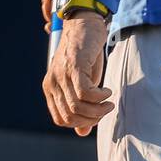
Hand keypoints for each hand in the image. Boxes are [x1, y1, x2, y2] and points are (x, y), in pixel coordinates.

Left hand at [42, 8, 113, 136]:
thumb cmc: (84, 57)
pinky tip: (107, 91)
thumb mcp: (82, 85)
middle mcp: (53, 83)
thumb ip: (80, 108)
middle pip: (71, 115)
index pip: (62, 120)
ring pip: (78, 106)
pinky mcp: (74, 66)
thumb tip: (82, 133)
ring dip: (98, 109)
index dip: (81, 122)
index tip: (96, 115)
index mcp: (51, 90)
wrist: (84, 26)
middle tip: (106, 109)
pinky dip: (100, 97)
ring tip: (109, 102)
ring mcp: (62, 75)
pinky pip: (85, 93)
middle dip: (92, 118)